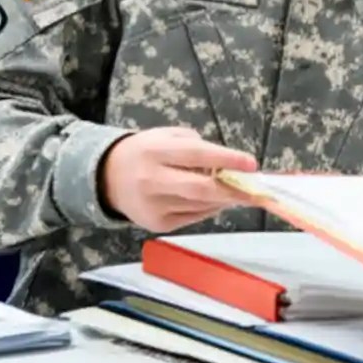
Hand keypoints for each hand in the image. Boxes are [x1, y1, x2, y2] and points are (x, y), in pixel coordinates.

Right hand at [101, 127, 258, 232]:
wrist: (107, 177)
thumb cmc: (146, 152)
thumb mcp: (167, 137)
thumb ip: (197, 147)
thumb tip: (229, 167)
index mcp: (155, 152)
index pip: (196, 155)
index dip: (227, 159)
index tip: (251, 163)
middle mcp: (152, 180)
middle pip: (201, 189)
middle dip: (233, 190)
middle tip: (256, 189)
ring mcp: (153, 206)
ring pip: (201, 205)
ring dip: (225, 199)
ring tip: (240, 191)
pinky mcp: (157, 224)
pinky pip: (194, 216)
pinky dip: (210, 208)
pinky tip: (216, 200)